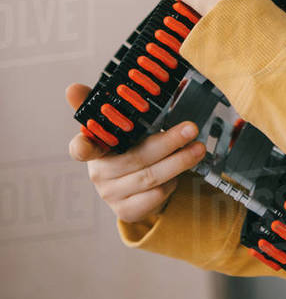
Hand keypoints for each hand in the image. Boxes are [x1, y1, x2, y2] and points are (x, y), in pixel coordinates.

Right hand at [65, 83, 206, 222]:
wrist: (137, 184)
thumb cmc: (129, 147)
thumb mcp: (121, 125)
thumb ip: (107, 106)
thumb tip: (73, 87)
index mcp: (93, 147)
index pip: (80, 148)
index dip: (81, 148)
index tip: (84, 146)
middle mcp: (98, 173)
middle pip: (135, 158)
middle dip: (167, 142)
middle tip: (191, 129)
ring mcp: (111, 194)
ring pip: (149, 178)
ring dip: (178, 162)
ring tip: (199, 148)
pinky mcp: (126, 211)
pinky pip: (155, 196)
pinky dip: (172, 183)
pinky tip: (181, 173)